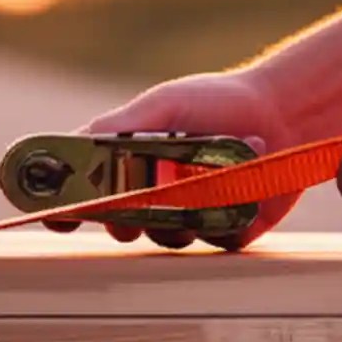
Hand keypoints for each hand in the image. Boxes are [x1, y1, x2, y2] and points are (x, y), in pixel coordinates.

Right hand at [54, 68, 301, 250]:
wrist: (284, 112)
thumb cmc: (221, 100)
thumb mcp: (165, 104)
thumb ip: (121, 127)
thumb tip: (75, 145)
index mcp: (134, 161)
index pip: (89, 190)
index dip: (70, 207)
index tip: (58, 216)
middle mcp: (158, 192)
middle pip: (122, 224)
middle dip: (125, 218)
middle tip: (135, 202)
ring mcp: (193, 215)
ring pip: (168, 238)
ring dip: (181, 213)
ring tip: (210, 175)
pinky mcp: (229, 229)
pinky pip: (214, 241)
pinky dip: (224, 219)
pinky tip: (241, 188)